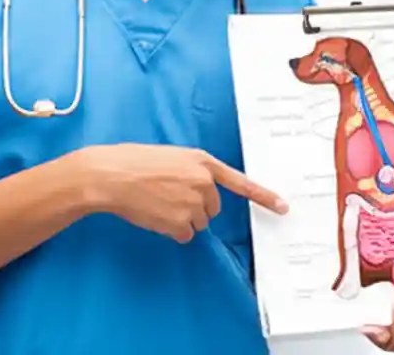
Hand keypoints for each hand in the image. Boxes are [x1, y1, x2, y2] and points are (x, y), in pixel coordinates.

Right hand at [74, 143, 287, 242]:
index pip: (240, 182)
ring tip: (156, 203)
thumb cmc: (133, 162)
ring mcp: (193, 203)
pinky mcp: (180, 222)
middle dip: (195, 207)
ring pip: (197, 223)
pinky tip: (154, 215)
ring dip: (180, 219)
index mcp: (202, 162)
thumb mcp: (170, 157)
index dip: (264, 196)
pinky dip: (170, 230)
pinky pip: (184, 235)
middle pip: (212, 209)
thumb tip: (199, 192)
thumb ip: (192, 171)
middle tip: (167, 197)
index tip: (283, 207)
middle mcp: (203, 182)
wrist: (110, 175)